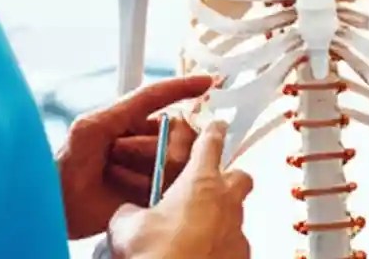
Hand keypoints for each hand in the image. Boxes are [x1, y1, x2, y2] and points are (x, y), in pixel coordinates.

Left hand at [57, 74, 214, 239]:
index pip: (162, 96)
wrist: (57, 206)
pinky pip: (173, 184)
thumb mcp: (93, 126)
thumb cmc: (66, 164)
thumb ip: (132, 105)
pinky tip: (128, 191)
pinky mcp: (156, 192)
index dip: (184, 87)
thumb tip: (169, 102)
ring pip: (177, 159)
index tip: (208, 81)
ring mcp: (153, 166)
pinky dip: (149, 186)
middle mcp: (146, 140)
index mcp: (130, 118)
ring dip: (142, 168)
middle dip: (146, 145)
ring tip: (114, 174)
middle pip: (178, 133)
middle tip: (115, 154)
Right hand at [106, 120, 253, 258]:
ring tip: (193, 231)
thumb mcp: (127, 227)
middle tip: (207, 189)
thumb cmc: (156, 254)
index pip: (211, 143)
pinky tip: (200, 254)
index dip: (213, 130)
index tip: (217, 123)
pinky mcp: (241, 256)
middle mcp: (226, 202)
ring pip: (235, 214)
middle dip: (226, 179)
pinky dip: (219, 246)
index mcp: (200, 182)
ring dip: (218, 217)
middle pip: (238, 177)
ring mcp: (237, 231)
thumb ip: (130, 211)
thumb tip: (129, 215)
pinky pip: (233, 244)